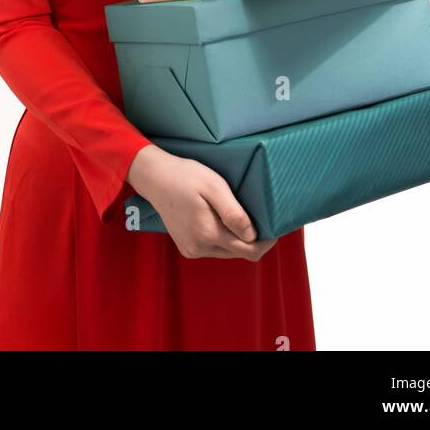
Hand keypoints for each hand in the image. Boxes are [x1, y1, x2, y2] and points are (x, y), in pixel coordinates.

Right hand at [127, 145, 277, 260]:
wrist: (155, 177)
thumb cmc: (186, 176)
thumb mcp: (214, 187)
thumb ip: (234, 213)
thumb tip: (252, 236)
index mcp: (209, 233)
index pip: (249, 250)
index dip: (266, 242)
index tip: (274, 227)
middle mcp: (200, 247)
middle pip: (239, 253)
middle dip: (253, 240)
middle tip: (261, 219)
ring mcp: (192, 249)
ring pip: (227, 252)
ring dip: (237, 239)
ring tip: (240, 217)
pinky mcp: (186, 247)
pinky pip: (213, 249)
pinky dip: (223, 238)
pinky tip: (222, 220)